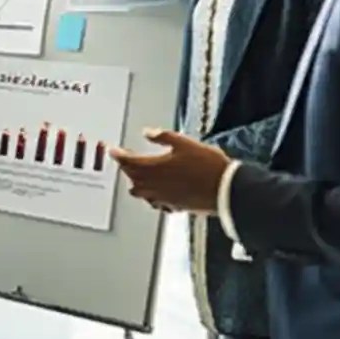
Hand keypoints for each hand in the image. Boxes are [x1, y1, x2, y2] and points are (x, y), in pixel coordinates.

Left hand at [108, 128, 231, 213]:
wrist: (226, 190)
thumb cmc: (207, 166)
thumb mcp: (184, 143)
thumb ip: (162, 136)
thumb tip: (148, 133)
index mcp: (154, 168)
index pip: (128, 161)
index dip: (118, 154)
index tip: (113, 150)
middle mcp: (154, 185)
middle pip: (132, 177)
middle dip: (126, 167)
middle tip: (125, 159)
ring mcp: (163, 198)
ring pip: (140, 191)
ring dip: (136, 182)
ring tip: (138, 175)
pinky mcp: (173, 206)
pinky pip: (154, 201)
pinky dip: (150, 195)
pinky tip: (155, 191)